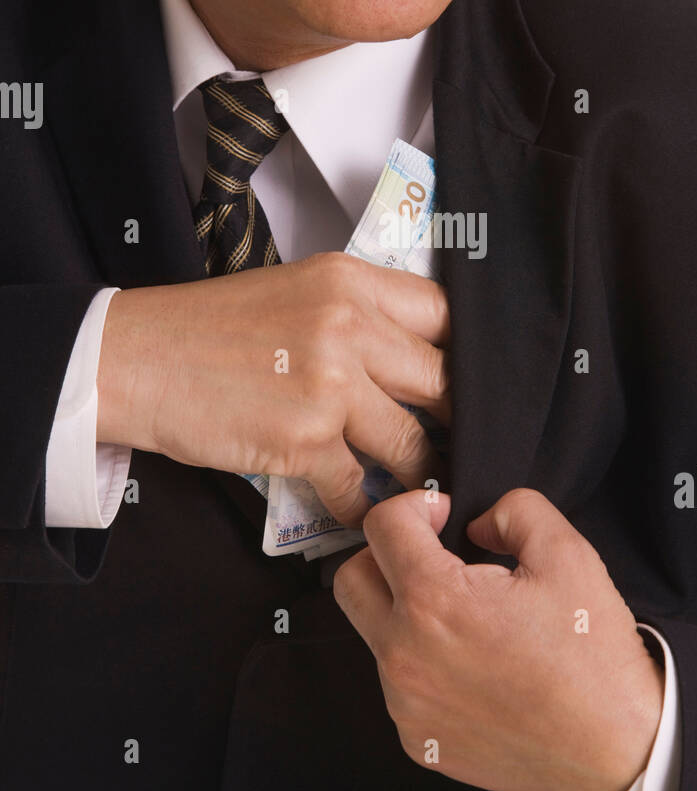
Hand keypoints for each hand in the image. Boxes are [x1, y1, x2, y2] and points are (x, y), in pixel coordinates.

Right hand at [95, 252, 449, 524]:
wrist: (136, 359)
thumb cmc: (211, 328)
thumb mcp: (297, 291)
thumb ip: (359, 314)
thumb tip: (417, 356)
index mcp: (350, 282)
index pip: (446, 315)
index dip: (465, 355)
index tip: (467, 382)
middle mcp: (349, 328)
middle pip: (442, 381)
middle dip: (455, 419)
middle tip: (460, 439)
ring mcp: (329, 387)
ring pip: (412, 444)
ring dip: (419, 472)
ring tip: (421, 483)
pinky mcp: (304, 442)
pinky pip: (361, 488)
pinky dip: (366, 506)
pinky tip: (364, 508)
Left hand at [333, 487, 663, 790]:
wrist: (615, 747)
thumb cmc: (593, 655)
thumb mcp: (567, 552)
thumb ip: (514, 509)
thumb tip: (476, 523)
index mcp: (434, 601)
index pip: (381, 525)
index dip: (416, 505)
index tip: (445, 517)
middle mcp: (405, 654)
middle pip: (351, 579)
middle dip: (385, 555)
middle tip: (433, 556)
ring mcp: (406, 704)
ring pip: (373, 634)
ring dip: (404, 612)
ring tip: (466, 617)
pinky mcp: (416, 739)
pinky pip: (398, 684)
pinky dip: (423, 663)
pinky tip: (472, 664)